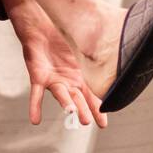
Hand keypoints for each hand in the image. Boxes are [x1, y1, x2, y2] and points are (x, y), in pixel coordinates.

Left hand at [10, 6, 107, 129]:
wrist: (41, 29)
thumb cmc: (62, 36)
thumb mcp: (84, 45)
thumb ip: (97, 52)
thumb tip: (117, 48)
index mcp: (82, 77)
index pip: (92, 96)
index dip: (98, 109)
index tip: (103, 124)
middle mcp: (68, 82)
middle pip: (78, 99)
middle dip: (84, 110)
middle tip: (89, 121)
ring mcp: (54, 80)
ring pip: (61, 95)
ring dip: (66, 105)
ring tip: (72, 112)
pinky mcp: (38, 77)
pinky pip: (36, 94)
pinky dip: (35, 107)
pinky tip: (35, 120)